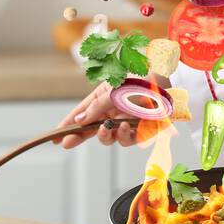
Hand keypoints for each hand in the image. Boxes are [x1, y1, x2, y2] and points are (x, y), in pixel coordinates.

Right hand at [55, 74, 171, 148]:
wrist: (169, 83)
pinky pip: (127, 140)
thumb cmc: (141, 80)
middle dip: (79, 136)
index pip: (81, 113)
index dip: (68, 124)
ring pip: (108, 137)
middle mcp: (113, 110)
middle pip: (91, 128)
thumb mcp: (113, 91)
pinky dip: (124, 136)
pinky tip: (126, 127)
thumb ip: (96, 108)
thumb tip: (78, 121)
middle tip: (67, 143)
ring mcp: (126, 120)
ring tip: (107, 129)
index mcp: (103, 97)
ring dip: (105, 136)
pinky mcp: (140, 130)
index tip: (55, 136)